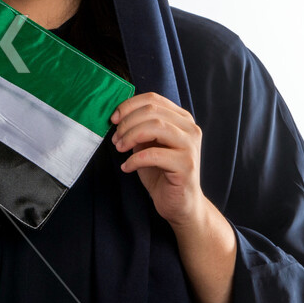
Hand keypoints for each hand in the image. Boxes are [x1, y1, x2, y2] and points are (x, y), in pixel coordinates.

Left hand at [111, 92, 206, 227]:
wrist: (180, 203)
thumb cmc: (161, 172)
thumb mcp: (147, 144)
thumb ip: (139, 127)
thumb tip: (117, 116)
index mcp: (181, 118)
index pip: (152, 99)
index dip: (128, 106)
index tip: (113, 119)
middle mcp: (190, 128)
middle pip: (152, 111)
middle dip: (127, 123)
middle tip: (115, 140)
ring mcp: (190, 146)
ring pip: (155, 127)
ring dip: (130, 137)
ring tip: (120, 149)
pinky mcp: (186, 165)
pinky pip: (154, 154)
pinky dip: (134, 160)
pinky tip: (127, 167)